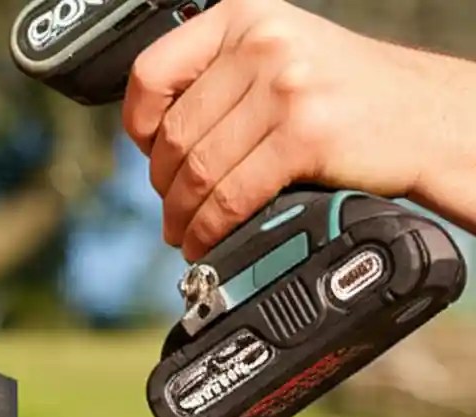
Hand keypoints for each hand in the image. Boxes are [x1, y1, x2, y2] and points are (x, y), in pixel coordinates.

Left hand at [122, 0, 465, 260]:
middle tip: (171, 212)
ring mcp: (285, 88)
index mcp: (244, 16)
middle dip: (164, 186)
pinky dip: (211, 228)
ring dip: (184, 215)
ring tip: (185, 233)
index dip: (138, 126)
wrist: (433, 118)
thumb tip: (155, 140)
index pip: (151, 73)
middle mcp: (262, 44)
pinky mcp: (305, 135)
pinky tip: (209, 240)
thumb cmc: (352, 96)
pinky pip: (232, 195)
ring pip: (199, 169)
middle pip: (175, 133)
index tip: (148, 154)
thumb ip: (222, 79)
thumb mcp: (281, 57)